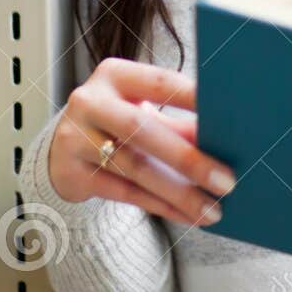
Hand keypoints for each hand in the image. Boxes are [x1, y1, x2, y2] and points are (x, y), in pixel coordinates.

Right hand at [47, 58, 237, 227]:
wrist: (61, 149)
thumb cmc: (116, 123)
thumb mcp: (142, 112)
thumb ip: (178, 123)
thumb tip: (227, 141)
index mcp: (114, 75)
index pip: (160, 83)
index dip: (194, 98)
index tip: (229, 117)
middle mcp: (90, 102)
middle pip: (142, 129)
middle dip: (188, 158)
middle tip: (227, 182)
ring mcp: (75, 138)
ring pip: (135, 168)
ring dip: (179, 193)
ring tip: (212, 209)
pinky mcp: (71, 174)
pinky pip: (124, 193)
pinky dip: (161, 205)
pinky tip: (187, 216)